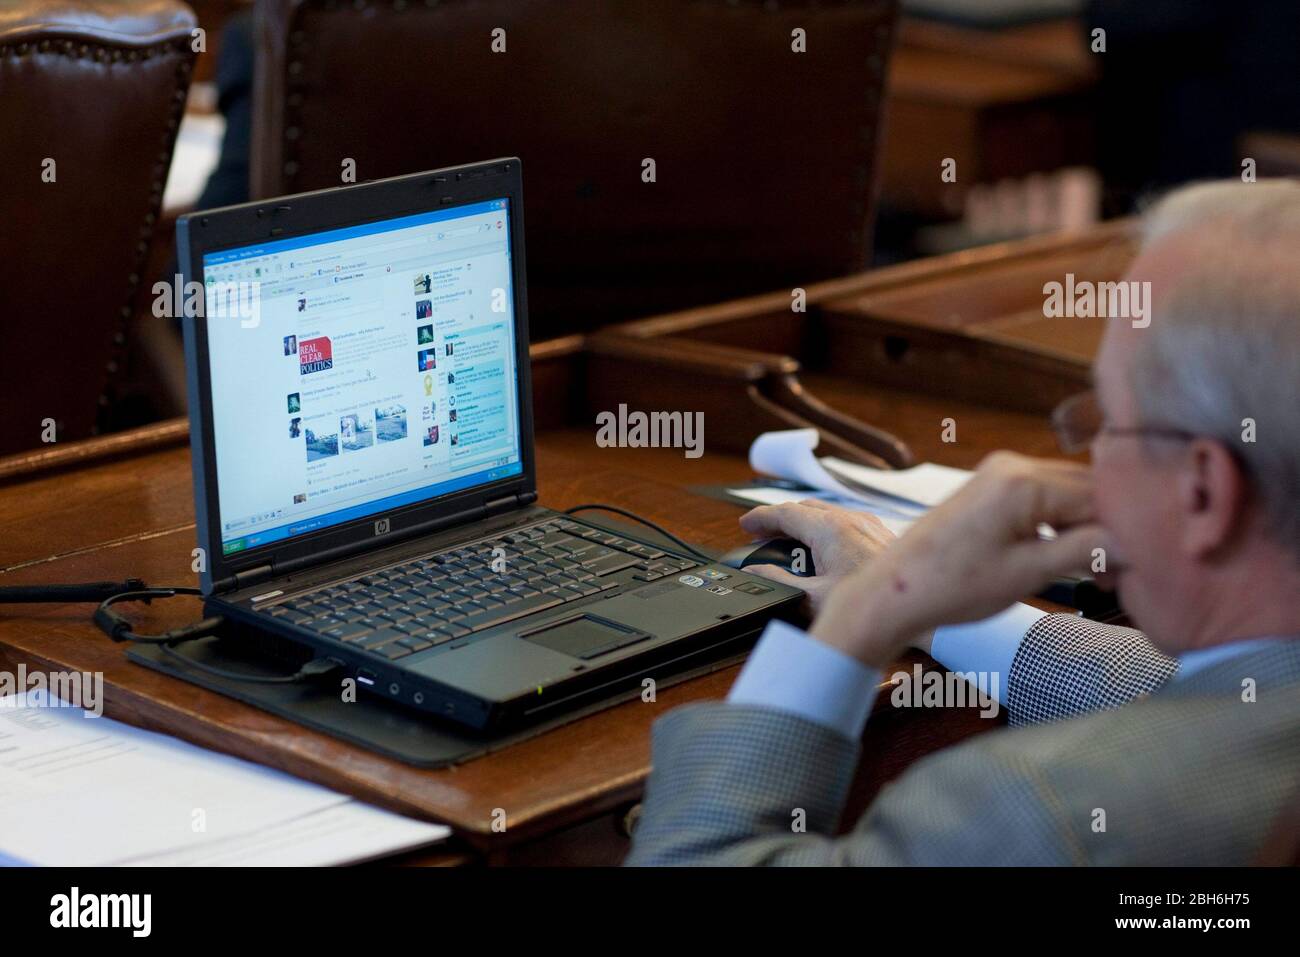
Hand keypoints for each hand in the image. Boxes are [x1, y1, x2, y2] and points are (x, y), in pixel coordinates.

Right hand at [738, 499, 896, 612]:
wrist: (916, 604)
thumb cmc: (872, 606)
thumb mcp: (813, 597)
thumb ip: (780, 582)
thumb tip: (760, 572)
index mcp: (829, 529)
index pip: (785, 512)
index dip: (760, 518)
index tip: (745, 525)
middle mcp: (850, 519)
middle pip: (804, 509)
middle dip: (779, 520)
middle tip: (761, 535)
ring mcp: (868, 524)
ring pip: (826, 513)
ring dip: (803, 524)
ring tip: (789, 543)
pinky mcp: (880, 534)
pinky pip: (845, 521)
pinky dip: (824, 528)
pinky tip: (824, 549)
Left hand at [810, 453, 1109, 667]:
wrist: (893, 592)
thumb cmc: (954, 586)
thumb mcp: (1028, 573)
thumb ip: (1084, 551)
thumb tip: (1133, 544)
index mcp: (1023, 480)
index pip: (1100, 496)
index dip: (1126, 531)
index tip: (1142, 566)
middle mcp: (1012, 465)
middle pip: (1085, 489)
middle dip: (1107, 529)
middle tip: (1121, 576)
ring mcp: (998, 474)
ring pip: (1065, 495)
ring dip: (1083, 530)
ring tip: (1097, 574)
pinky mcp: (988, 490)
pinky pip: (1040, 500)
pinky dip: (1057, 526)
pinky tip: (1066, 558)